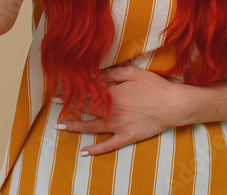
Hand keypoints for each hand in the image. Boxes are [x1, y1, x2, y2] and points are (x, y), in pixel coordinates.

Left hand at [52, 64, 184, 155]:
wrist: (173, 105)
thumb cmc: (155, 86)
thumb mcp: (133, 73)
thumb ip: (112, 73)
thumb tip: (95, 73)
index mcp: (112, 95)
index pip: (87, 94)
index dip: (72, 93)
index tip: (59, 91)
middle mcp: (112, 112)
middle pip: (86, 110)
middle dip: (68, 107)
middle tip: (53, 106)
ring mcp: (118, 126)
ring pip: (92, 128)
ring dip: (75, 128)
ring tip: (60, 128)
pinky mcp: (127, 137)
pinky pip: (108, 146)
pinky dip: (95, 150)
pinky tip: (84, 153)